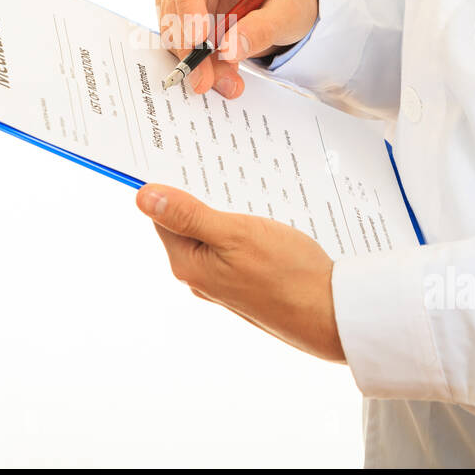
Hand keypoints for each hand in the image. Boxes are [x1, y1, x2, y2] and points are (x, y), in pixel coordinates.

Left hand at [135, 183, 344, 363]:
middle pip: (187, 225)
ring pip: (213, 235)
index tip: (187, 160)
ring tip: (248, 194)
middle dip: (202, 198)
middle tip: (222, 169)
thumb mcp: (234, 234)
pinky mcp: (245, 284)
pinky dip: (243, 230)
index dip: (174, 186)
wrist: (331, 315)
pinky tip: (263, 222)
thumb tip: (143, 197)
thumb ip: (188, 215)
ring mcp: (223, 282)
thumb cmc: (286, 273)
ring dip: (226, 214)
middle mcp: (199, 277)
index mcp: (188, 264)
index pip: (164, 215)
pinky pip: (233, 249)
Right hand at [156, 0, 318, 97]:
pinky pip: (177, 39)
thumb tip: (229, 49)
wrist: (285, 10)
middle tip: (207, 79)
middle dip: (189, 45)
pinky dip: (197, 61)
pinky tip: (221, 74)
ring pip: (172, 25)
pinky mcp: (180, 8)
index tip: (198, 39)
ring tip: (228, 80)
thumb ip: (261, 28)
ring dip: (196, 59)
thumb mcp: (287, 13)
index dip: (187, 2)